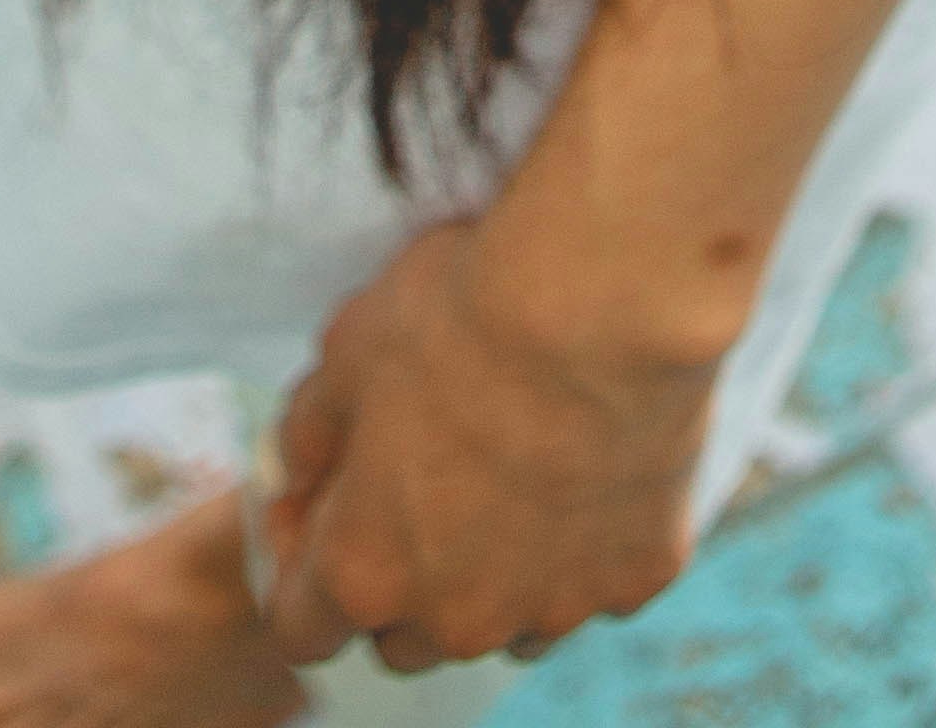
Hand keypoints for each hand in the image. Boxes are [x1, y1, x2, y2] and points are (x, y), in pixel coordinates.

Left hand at [256, 212, 722, 675]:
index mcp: (366, 570)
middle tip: (419, 483)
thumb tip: (301, 468)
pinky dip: (584, 543)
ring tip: (512, 473)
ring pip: (502, 625)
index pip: (302, 628)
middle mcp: (455, 616)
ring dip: (492, 575)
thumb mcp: (345, 350)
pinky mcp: (634, 576)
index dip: (301, 565)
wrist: (604, 296)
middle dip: (396, 581)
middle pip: (402, 639)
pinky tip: (591, 462)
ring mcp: (553, 605)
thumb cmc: (463, 315)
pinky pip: (594, 582)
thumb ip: (309, 432)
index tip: (322, 506)